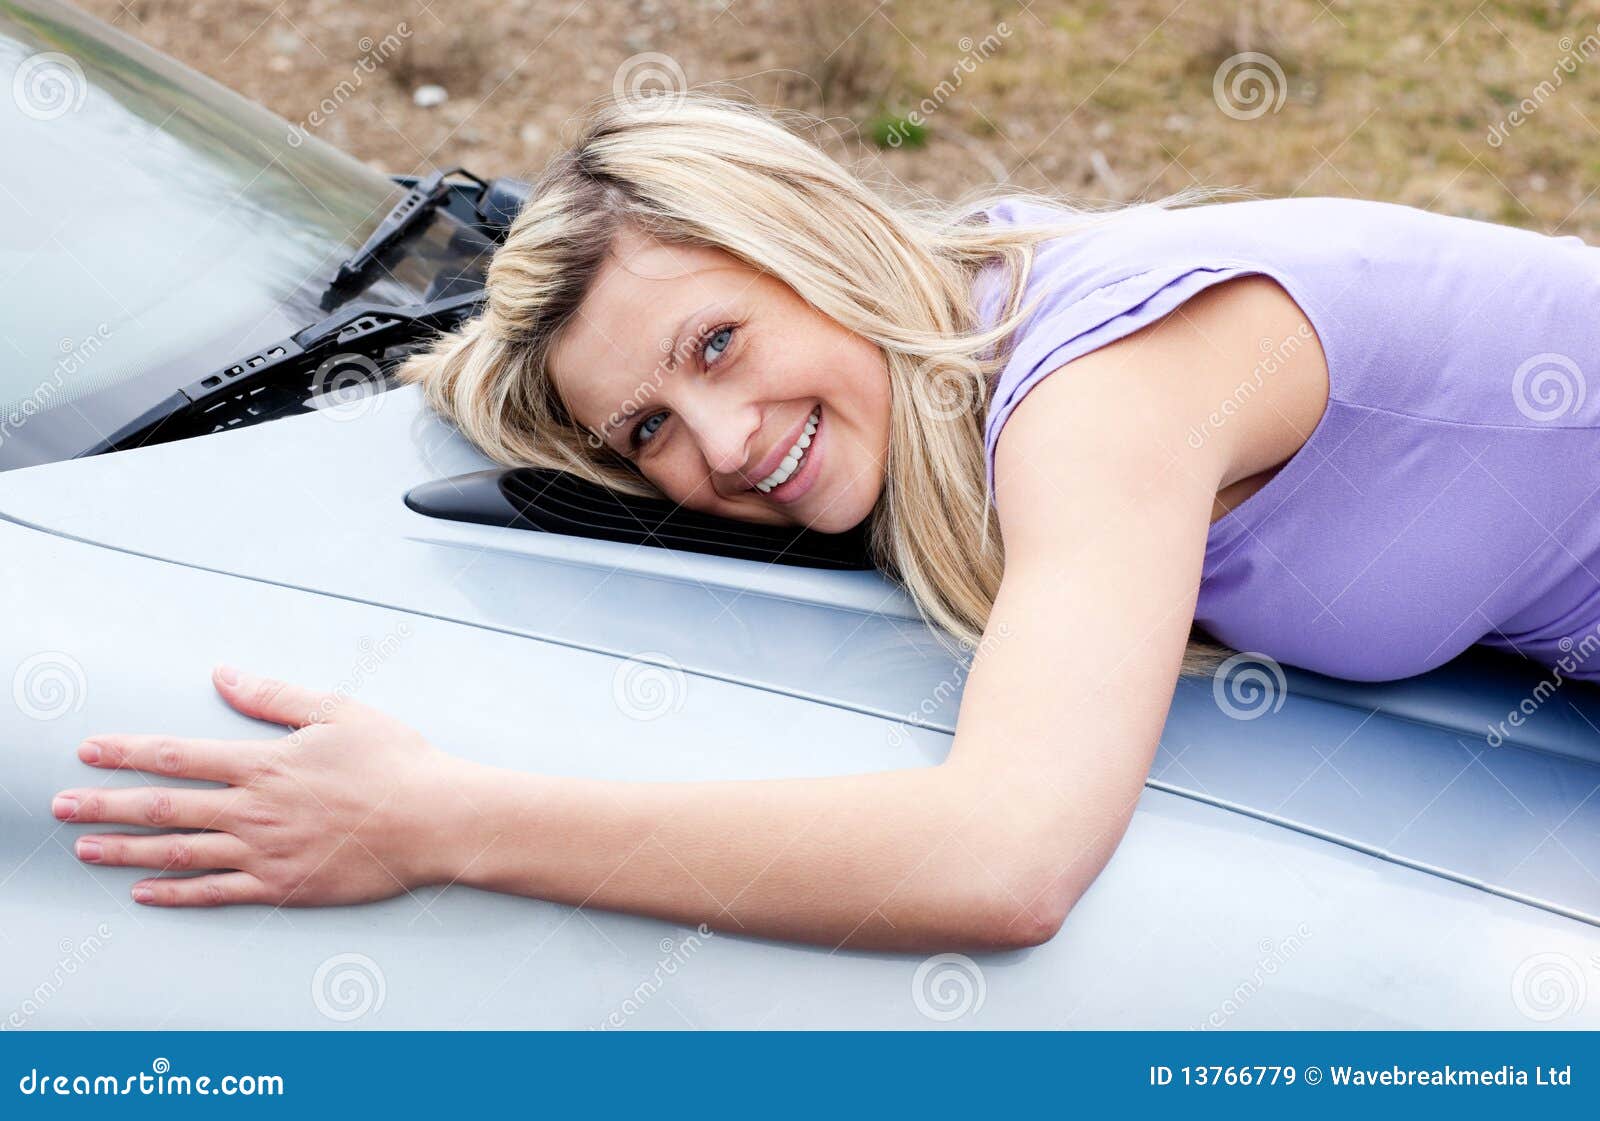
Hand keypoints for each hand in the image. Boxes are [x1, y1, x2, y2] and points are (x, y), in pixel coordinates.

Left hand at [52, 665, 466, 907]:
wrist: (435, 819)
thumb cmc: (395, 762)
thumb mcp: (338, 711)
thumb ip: (274, 696)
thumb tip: (224, 674)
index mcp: (265, 763)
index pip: (178, 756)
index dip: (127, 752)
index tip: (88, 751)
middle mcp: (255, 810)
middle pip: (164, 807)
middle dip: (105, 804)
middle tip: (60, 805)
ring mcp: (265, 853)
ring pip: (179, 852)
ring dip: (125, 849)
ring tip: (85, 847)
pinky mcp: (282, 886)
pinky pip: (216, 893)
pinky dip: (175, 893)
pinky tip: (145, 891)